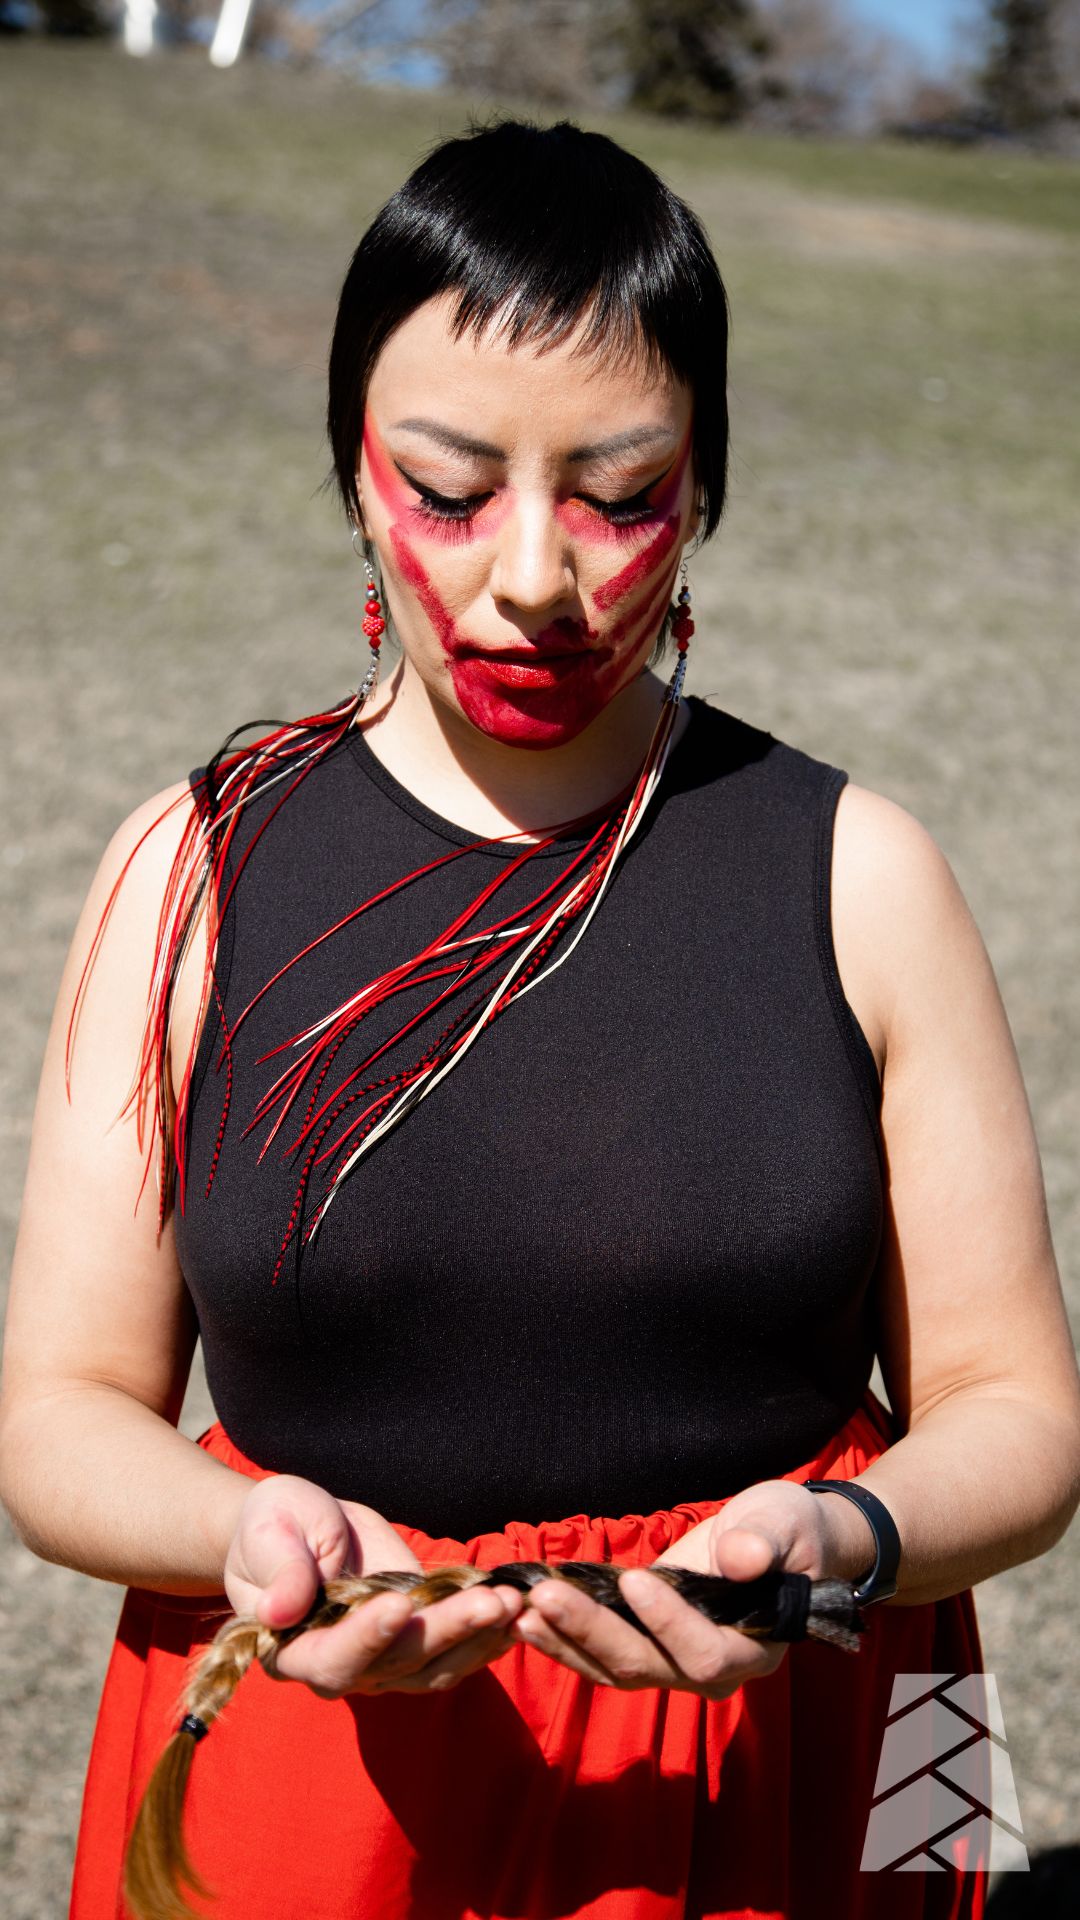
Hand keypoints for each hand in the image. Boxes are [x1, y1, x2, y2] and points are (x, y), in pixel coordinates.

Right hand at [224, 1475, 524, 1698]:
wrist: (298, 1528)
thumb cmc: (274, 1527)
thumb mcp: (271, 1534)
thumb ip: (281, 1571)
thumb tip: (280, 1611)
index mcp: (293, 1650)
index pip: (333, 1657)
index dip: (366, 1637)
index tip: (400, 1605)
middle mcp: (343, 1668)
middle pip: (400, 1663)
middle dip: (449, 1630)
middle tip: (492, 1600)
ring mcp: (385, 1661)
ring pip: (438, 1666)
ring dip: (480, 1636)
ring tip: (516, 1601)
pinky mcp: (418, 1642)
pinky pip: (457, 1650)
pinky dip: (489, 1634)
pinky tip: (521, 1611)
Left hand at [507, 1478, 859, 1698]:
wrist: (782, 1541)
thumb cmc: (793, 1532)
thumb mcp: (787, 1525)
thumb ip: (765, 1544)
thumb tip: (742, 1559)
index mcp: (754, 1648)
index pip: (705, 1653)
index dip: (669, 1622)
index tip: (635, 1579)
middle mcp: (710, 1670)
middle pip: (644, 1667)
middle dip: (592, 1631)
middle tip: (547, 1596)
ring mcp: (672, 1661)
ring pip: (613, 1668)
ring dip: (565, 1640)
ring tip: (521, 1611)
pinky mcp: (645, 1643)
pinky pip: (599, 1653)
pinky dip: (562, 1638)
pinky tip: (523, 1616)